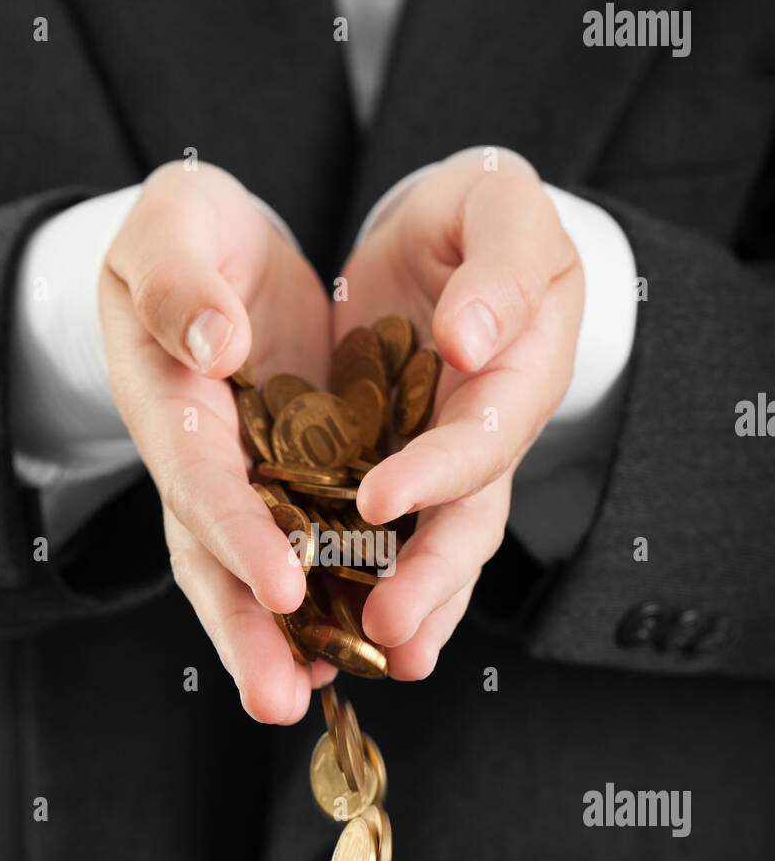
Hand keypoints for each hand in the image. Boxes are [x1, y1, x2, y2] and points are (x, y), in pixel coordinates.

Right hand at [99, 161, 334, 723]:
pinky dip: (340, 599)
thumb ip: (181, 278)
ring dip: (294, 638)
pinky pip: (319, 550)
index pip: (200, 476)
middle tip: (279, 699)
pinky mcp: (301, 482)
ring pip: (268, 572)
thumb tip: (214, 345)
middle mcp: (208, 459)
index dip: (236, 531)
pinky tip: (377, 645)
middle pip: (220, 557)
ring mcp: (253, 481)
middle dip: (249, 630)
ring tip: (324, 697)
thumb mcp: (174, 225)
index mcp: (171, 400)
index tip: (280, 581)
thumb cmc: (190, 234)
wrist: (221, 258)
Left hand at [335, 148, 584, 677]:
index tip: (380, 497)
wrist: (447, 236)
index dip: (440, 469)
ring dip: (411, 604)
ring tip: (375, 658)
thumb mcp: (498, 203)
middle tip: (389, 629)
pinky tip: (340, 637)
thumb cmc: (477, 210)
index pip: (485, 430)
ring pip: (434, 544)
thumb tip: (469, 343)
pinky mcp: (398, 469)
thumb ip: (498, 266)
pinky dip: (369, 583)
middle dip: (430, 575)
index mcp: (520, 366)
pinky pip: (389, 537)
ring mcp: (444, 459)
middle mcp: (488, 430)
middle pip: (470, 516)